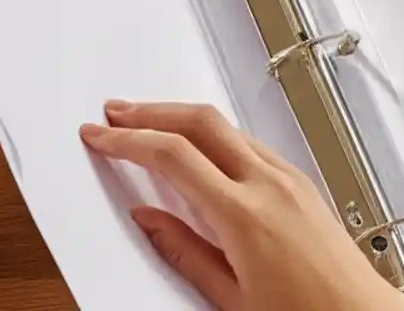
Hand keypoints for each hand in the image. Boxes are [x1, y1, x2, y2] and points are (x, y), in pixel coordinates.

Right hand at [80, 101, 403, 310]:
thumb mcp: (231, 298)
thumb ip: (184, 253)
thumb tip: (149, 220)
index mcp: (245, 216)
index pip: (173, 156)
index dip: (129, 140)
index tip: (101, 136)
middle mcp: (271, 185)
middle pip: (201, 121)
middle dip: (152, 111)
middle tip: (116, 112)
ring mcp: (290, 178)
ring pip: (227, 126)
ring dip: (182, 118)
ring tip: (149, 123)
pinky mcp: (302, 182)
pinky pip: (250, 143)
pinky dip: (214, 134)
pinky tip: (199, 145)